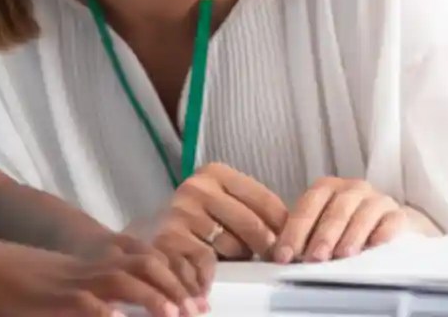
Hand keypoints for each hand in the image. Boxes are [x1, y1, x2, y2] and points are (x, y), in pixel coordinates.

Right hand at [0, 235, 205, 316]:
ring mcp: (70, 283)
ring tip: (173, 315)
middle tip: (197, 311)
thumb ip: (84, 298)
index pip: (141, 263)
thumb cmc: (13, 282)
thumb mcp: (56, 285)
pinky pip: (84, 303)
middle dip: (173, 289)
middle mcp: (86, 270)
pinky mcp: (52, 299)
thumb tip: (111, 312)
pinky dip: (103, 312)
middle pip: (140, 268)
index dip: (171, 279)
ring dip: (150, 297)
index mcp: (90, 266)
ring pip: (120, 281)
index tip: (195, 300)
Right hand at [134, 163, 288, 260]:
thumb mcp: (226, 203)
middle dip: (267, 247)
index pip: (265, 200)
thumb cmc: (199, 220)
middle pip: (252, 224)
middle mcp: (196, 188)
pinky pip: (208, 262)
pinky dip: (217, 273)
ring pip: (233, 246)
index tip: (292, 244)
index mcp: (215, 173)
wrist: (152, 231)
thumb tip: (294, 234)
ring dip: (240, 259)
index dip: (285, 226)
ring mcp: (181, 213)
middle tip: (273, 260)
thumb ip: (256, 210)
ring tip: (235, 260)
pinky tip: (218, 275)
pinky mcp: (170, 240)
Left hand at [273, 177, 427, 263]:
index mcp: (326, 189)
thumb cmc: (347, 227)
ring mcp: (377, 199)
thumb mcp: (323, 227)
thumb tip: (281, 257)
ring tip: (342, 255)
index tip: (284, 256)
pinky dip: (382, 232)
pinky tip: (374, 246)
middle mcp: (351, 189)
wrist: (388, 223)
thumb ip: (304, 237)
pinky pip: (392, 220)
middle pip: (335, 209)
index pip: (307, 207)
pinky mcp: (399, 214)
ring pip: (363, 213)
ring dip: (351, 235)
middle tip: (313, 258)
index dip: (294, 231)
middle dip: (322, 235)